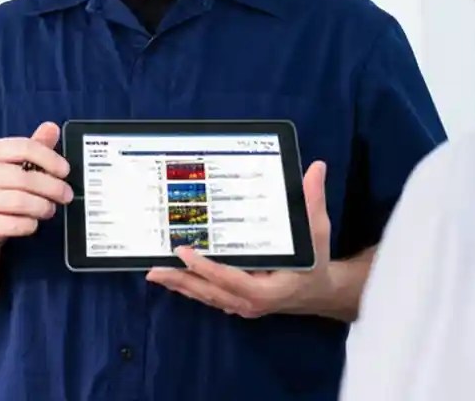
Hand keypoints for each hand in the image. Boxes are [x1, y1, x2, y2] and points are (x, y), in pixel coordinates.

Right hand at [0, 122, 73, 249]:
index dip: (50, 159)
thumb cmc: (0, 187)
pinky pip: (13, 224)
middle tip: (66, 195)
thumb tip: (52, 127)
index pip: (24, 147)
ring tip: (50, 209)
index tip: (65, 171)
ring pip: (20, 202)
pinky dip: (30, 224)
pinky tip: (32, 222)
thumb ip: (34, 147)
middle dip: (53, 188)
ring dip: (43, 207)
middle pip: (25, 178)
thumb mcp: (15, 164)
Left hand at [146, 160, 334, 319]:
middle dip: (183, 280)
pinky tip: (171, 278)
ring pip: (206, 296)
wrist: (319, 292)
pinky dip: (190, 287)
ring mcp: (242, 305)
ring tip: (155, 272)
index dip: (207, 269)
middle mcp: (252, 302)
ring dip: (181, 285)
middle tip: (156, 268)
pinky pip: (209, 296)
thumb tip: (316, 169)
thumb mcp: (317, 232)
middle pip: (211, 292)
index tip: (185, 253)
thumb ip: (313, 202)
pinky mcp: (235, 302)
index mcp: (269, 289)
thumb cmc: (316, 263)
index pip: (232, 280)